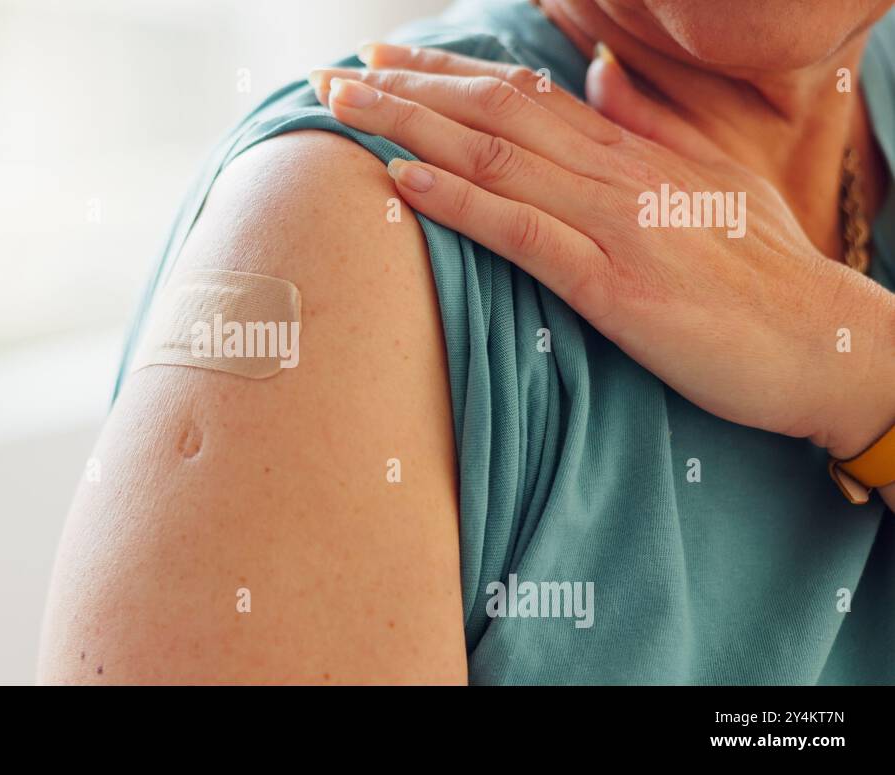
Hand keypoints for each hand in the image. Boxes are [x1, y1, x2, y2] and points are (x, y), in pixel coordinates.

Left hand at [309, 43, 894, 460]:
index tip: (385, 60)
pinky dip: (459, 203)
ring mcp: (614, 225)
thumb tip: (600, 72)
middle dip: (407, 91)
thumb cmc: (767, 270)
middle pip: (493, 114)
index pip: (523, 95)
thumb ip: (654, 121)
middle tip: (334, 77)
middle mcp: (616, 174)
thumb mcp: (714, 177)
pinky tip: (404, 182)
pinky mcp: (615, 286)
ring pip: (495, 160)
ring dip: (410, 130)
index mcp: (633, 151)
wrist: (823, 343)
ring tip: (344, 111)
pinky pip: (523, 235)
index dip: (447, 74)